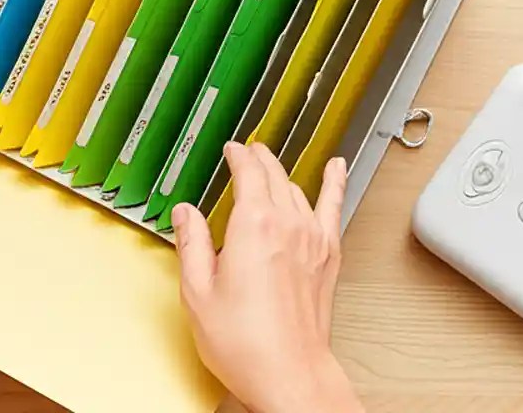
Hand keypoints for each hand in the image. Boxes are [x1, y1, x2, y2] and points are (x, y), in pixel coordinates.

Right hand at [172, 142, 362, 412]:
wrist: (288, 372)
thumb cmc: (245, 343)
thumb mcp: (198, 292)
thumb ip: (191, 245)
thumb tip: (185, 214)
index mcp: (252, 226)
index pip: (247, 172)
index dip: (238, 156)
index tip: (231, 150)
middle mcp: (287, 225)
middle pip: (274, 175)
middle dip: (258, 159)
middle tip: (248, 153)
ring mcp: (312, 239)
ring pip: (297, 189)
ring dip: (282, 174)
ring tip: (271, 167)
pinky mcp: (328, 255)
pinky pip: (333, 206)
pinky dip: (335, 183)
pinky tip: (337, 168)